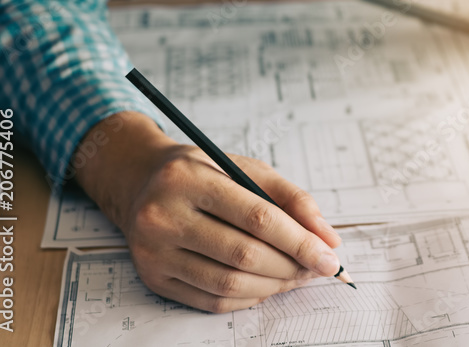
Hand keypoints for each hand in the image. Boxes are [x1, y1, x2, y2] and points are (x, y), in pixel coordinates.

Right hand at [74, 113, 343, 312]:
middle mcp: (163, 216)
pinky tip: (267, 284)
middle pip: (243, 254)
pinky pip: (210, 301)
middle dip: (291, 266)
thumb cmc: (204, 173)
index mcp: (189, 179)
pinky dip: (248, 297)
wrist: (139, 181)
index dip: (300, 242)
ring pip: (228, 283)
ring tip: (297, 275)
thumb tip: (328, 239)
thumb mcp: (246, 168)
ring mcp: (153, 251)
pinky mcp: (152, 278)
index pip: (257, 218)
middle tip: (317, 267)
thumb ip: (292, 199)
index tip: (329, 257)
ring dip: (274, 286)